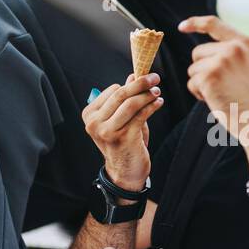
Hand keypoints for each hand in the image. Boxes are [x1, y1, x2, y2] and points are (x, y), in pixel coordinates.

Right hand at [82, 73, 163, 190]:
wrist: (125, 172)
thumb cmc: (123, 143)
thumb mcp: (120, 119)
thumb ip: (124, 99)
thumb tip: (132, 76)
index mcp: (89, 116)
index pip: (111, 91)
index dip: (130, 84)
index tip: (145, 79)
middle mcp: (95, 123)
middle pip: (121, 95)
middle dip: (140, 84)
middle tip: (155, 78)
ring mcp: (108, 131)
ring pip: (131, 103)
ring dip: (147, 95)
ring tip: (157, 92)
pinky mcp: (124, 137)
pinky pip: (141, 115)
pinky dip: (152, 106)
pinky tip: (158, 102)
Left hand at [178, 15, 248, 147]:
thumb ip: (240, 53)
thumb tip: (221, 47)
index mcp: (244, 43)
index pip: (214, 24)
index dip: (195, 23)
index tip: (182, 27)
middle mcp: (232, 48)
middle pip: (198, 53)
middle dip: (202, 70)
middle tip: (219, 87)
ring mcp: (220, 62)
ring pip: (193, 69)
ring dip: (200, 84)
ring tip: (220, 95)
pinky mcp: (209, 77)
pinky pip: (192, 83)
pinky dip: (199, 94)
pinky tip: (215, 101)